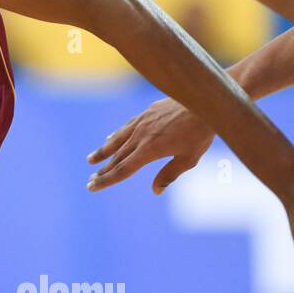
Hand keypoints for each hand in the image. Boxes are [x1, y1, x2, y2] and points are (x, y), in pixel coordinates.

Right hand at [87, 98, 212, 192]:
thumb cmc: (200, 133)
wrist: (203, 102)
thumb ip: (169, 174)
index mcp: (149, 150)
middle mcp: (140, 136)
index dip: (106, 180)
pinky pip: (126, 127)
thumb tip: (155, 190)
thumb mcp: (188, 158)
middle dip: (103, 171)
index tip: (91, 187)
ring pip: (116, 140)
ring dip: (103, 151)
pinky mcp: (146, 113)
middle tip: (90, 180)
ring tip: (91, 159)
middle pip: (116, 157)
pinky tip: (110, 138)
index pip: (122, 170)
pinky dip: (116, 135)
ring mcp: (141, 122)